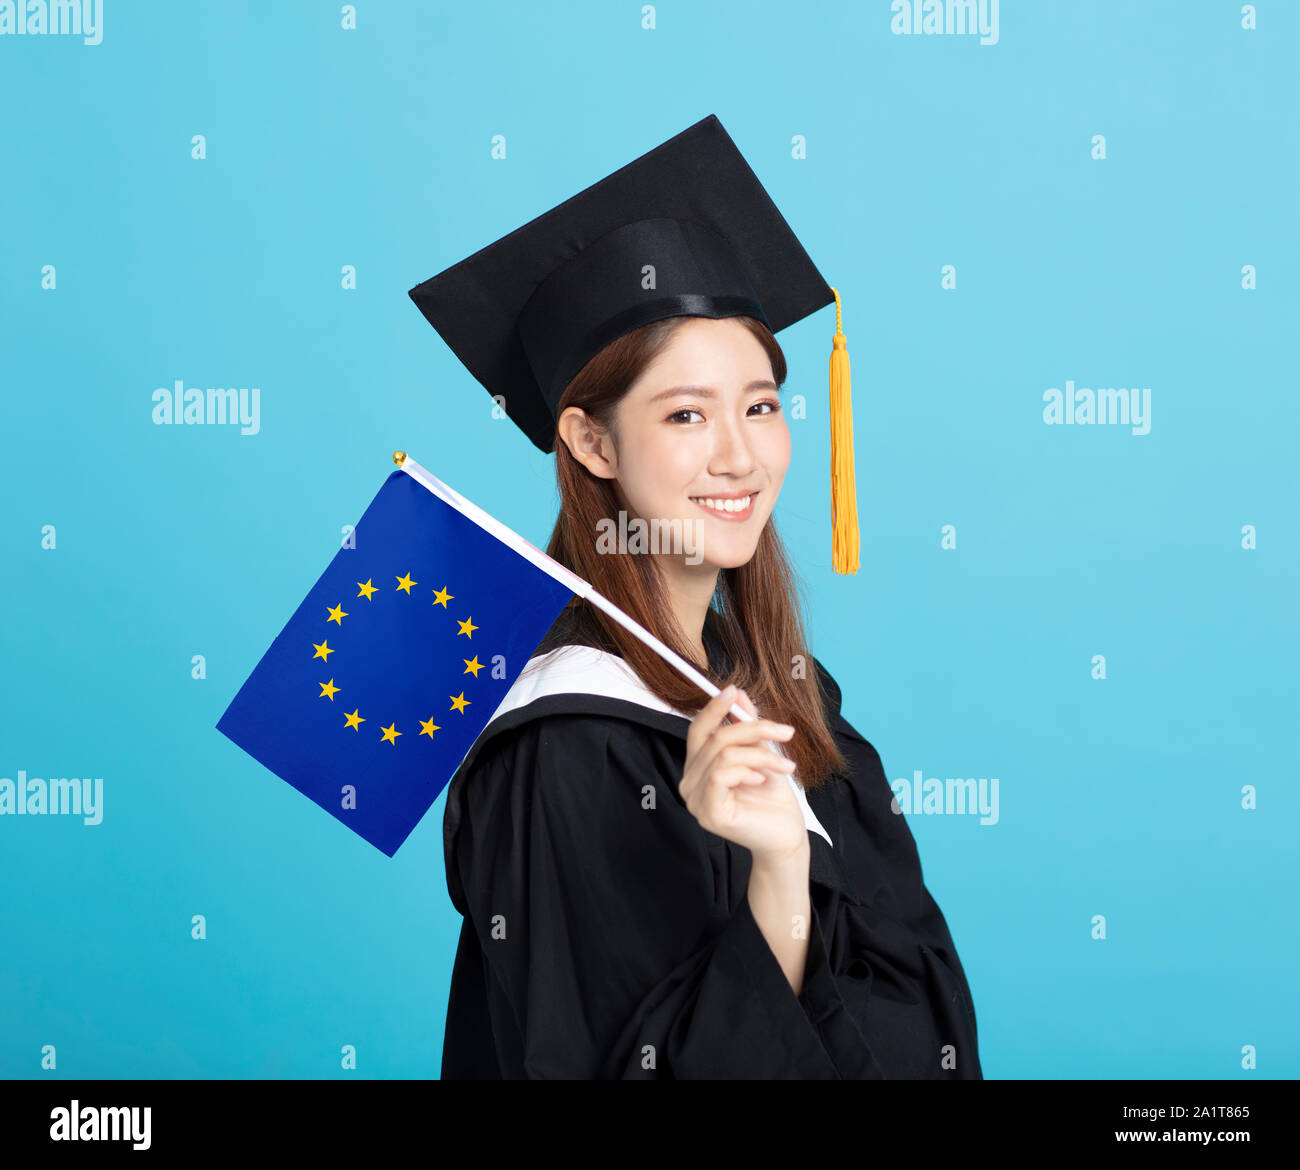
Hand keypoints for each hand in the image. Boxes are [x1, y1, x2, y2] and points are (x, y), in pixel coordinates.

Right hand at [678, 685, 807, 862]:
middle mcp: (689, 783)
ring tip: (784, 764)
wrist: (786, 835)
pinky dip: (748, 770)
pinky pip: (722, 775)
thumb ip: (746, 726)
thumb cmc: (772, 799)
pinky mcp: (708, 813)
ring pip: (723, 755)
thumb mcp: (761, 753)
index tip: (734, 689)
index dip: (714, 708)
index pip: (697, 730)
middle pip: (714, 738)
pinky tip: (763, 780)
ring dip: (760, 754)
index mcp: (698, 768)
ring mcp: (695, 800)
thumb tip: (738, 695)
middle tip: (785, 731)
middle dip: (752, 728)